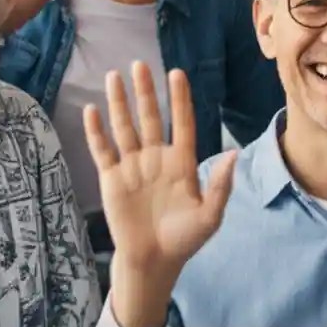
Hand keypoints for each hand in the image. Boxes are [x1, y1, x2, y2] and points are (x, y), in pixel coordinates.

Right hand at [83, 62, 236, 326]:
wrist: (154, 261)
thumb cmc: (185, 239)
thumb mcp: (209, 216)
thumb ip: (221, 185)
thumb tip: (233, 153)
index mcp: (182, 163)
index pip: (182, 123)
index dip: (179, 99)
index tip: (177, 73)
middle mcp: (156, 158)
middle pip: (150, 118)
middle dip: (145, 92)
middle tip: (139, 65)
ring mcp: (133, 166)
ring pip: (125, 127)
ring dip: (119, 103)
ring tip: (114, 76)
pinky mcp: (112, 178)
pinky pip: (103, 150)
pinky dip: (96, 131)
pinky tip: (92, 109)